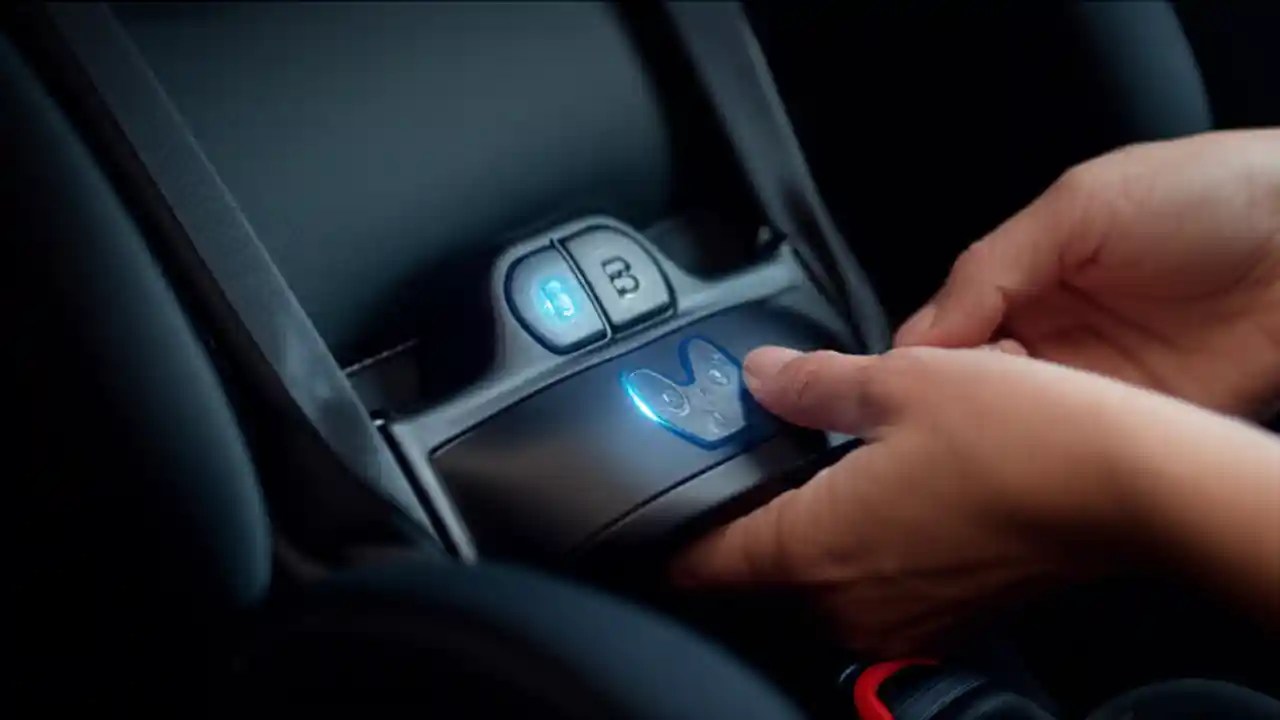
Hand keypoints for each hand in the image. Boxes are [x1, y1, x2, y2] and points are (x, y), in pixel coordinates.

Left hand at [672, 345, 1279, 655]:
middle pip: (757, 575)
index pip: (706, 564)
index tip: (659, 505)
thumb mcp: (900, 382)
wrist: (1128, 488)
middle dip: (744, 524)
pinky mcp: (943, 615)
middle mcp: (848, 601)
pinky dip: (859, 550)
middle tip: (751, 461)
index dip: (673, 533)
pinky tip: (885, 496)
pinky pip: (870, 588)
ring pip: (815, 584)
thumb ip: (811, 384)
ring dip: (806, 535)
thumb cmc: (1019, 435)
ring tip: (822, 470)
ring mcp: (897, 617)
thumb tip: (762, 377)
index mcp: (816, 548)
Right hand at [896, 130, 1279, 417]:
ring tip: (1005, 421)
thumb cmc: (1207, 195)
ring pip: (1015, 426)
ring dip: (1001, 430)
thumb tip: (914, 339)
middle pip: (969, 388)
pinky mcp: (1139, 425)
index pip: (939, 335)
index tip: (908, 384)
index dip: (919, 362)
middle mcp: (1047, 337)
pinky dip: (1055, 454)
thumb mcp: (1078, 206)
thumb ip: (990, 267)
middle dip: (954, 402)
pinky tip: (1046, 445)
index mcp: (1020, 280)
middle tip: (961, 403)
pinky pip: (1078, 449)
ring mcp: (1092, 385)